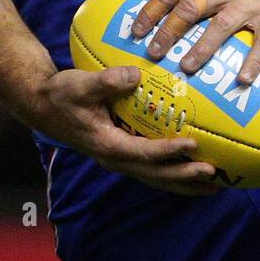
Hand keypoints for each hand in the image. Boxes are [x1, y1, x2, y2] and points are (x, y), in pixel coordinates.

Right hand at [25, 66, 222, 196]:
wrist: (45, 106)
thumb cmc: (63, 94)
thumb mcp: (80, 85)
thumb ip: (107, 81)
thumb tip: (136, 74)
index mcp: (107, 144)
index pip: (143, 153)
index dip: (168, 151)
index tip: (192, 144)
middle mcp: (115, 158)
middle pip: (155, 174)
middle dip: (185, 176)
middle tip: (214, 174)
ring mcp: (120, 159)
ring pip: (156, 177)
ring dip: (184, 183)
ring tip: (215, 186)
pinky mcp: (124, 154)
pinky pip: (152, 168)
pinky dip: (174, 173)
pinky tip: (194, 173)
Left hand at [128, 0, 259, 85]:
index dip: (152, 9)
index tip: (136, 31)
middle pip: (192, 6)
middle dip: (170, 30)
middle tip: (154, 52)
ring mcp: (250, 4)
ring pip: (222, 24)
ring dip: (203, 47)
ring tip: (186, 67)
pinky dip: (253, 61)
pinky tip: (242, 78)